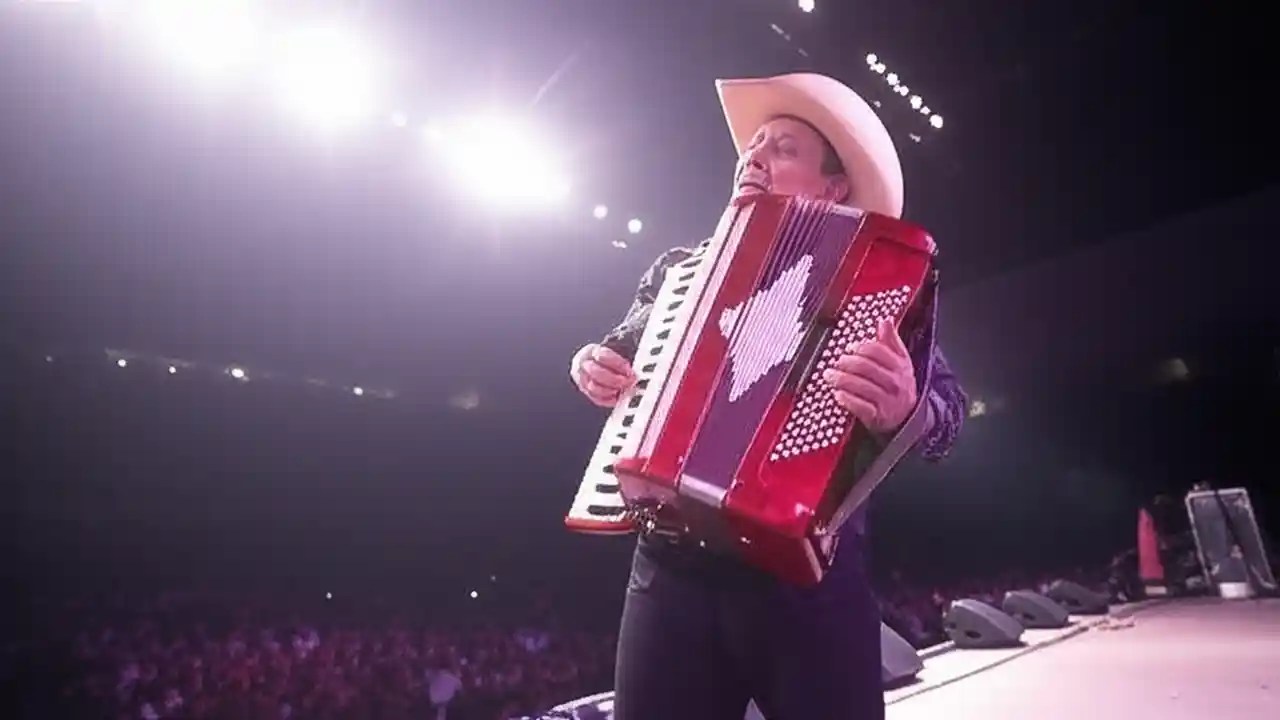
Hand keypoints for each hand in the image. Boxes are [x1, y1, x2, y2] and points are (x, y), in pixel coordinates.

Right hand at [570, 343, 635, 407]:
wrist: (593, 363)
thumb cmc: (608, 358)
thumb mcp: (615, 352)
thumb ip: (623, 359)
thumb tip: (641, 365)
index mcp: (591, 351)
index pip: (603, 356)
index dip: (618, 364)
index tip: (629, 370)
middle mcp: (583, 364)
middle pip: (596, 372)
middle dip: (614, 379)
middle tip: (628, 382)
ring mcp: (582, 378)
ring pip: (593, 387)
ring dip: (610, 390)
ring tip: (623, 389)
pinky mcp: (585, 391)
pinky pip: (595, 398)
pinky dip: (607, 399)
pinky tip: (617, 397)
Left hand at [822, 319, 917, 433]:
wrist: (907, 416)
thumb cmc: (897, 384)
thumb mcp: (900, 361)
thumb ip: (891, 341)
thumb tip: (885, 320)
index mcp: (900, 366)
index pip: (878, 352)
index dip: (861, 348)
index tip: (849, 348)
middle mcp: (895, 383)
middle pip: (866, 368)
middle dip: (847, 363)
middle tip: (836, 361)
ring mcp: (887, 401)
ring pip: (861, 386)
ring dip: (841, 379)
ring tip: (828, 375)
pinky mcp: (878, 417)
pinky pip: (861, 407)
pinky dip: (848, 400)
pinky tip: (837, 394)